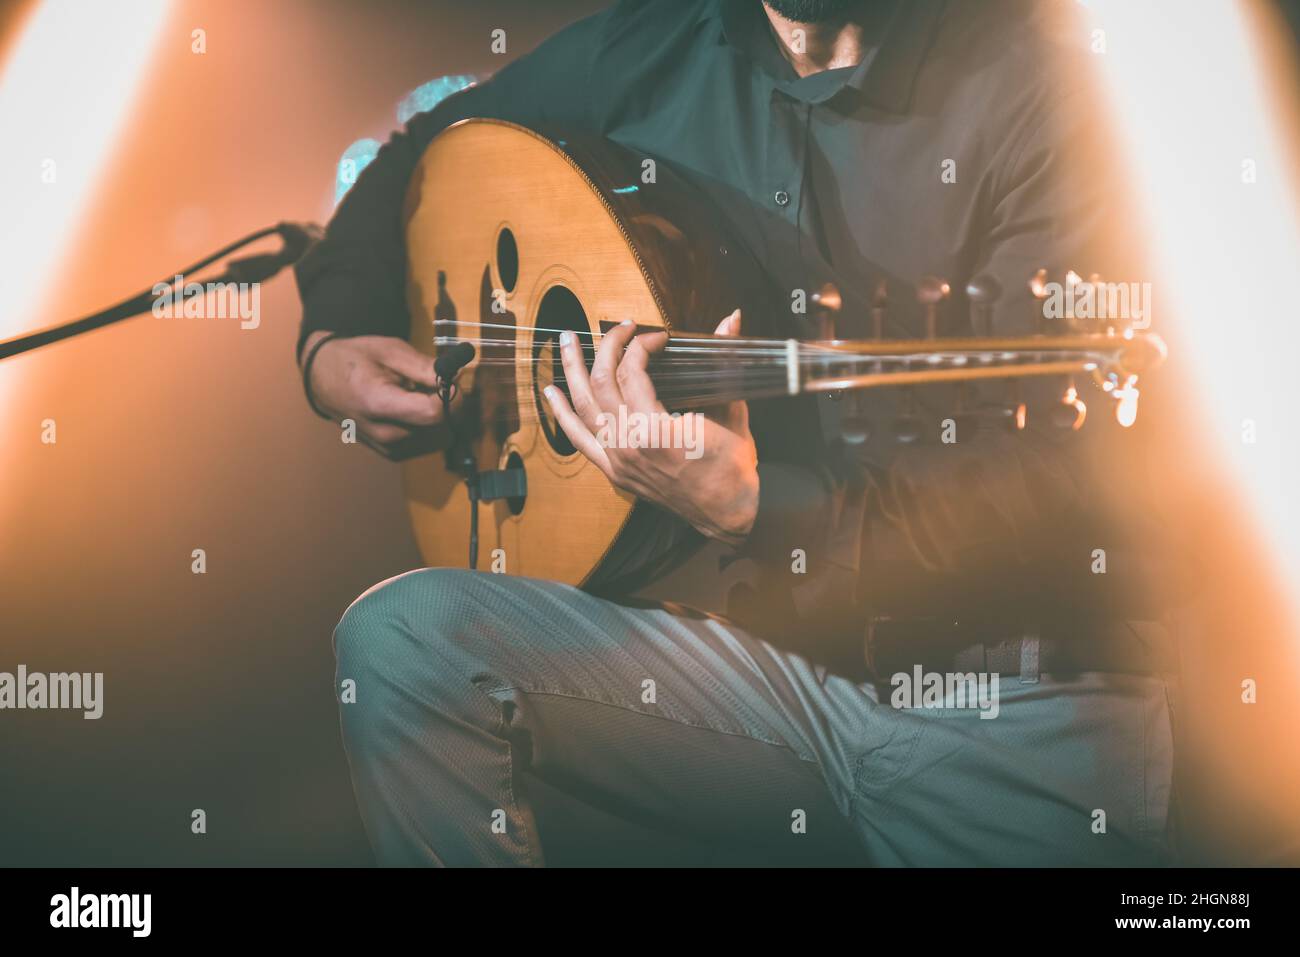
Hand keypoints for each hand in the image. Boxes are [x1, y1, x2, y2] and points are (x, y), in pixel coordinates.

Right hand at [303, 332, 444, 455]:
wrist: (323, 379)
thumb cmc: (355, 359)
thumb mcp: (390, 350)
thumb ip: (425, 366)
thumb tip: (457, 376)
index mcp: (378, 404)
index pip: (433, 413)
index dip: (452, 396)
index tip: (451, 378)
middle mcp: (384, 434)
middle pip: (442, 428)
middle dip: (449, 404)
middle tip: (437, 382)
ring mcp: (389, 449)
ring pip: (441, 437)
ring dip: (441, 416)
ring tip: (418, 394)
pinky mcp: (393, 454)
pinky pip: (430, 443)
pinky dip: (431, 426)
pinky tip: (413, 408)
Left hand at [544, 310, 758, 543]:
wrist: (727, 513)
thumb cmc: (732, 465)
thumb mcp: (732, 409)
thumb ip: (726, 358)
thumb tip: (732, 316)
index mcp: (655, 429)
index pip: (632, 372)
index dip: (642, 345)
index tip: (659, 336)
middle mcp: (628, 444)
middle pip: (603, 381)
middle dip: (608, 347)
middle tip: (618, 327)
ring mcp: (617, 460)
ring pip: (584, 406)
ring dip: (572, 369)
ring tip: (565, 341)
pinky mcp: (614, 472)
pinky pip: (579, 439)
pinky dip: (562, 414)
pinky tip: (550, 392)